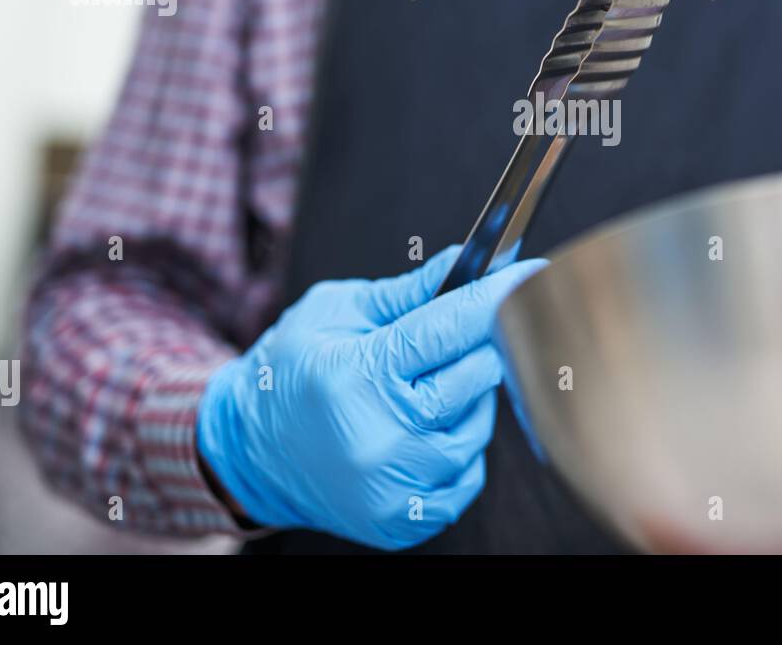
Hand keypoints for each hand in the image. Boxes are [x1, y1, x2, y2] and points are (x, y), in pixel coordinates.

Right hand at [196, 245, 545, 548]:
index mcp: (357, 374)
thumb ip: (407, 292)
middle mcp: (379, 437)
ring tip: (422, 389)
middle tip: (454, 338)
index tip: (532, 274)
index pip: (450, 328)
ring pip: (478, 427)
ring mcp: (393, 486)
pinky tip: (422, 431)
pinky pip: (468, 475)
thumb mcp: (334, 312)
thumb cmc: (290, 374)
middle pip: (476, 377)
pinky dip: (457, 449)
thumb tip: (467, 261)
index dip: (498, 296)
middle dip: (479, 346)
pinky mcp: (403, 520)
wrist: (249, 453)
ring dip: (467, 401)